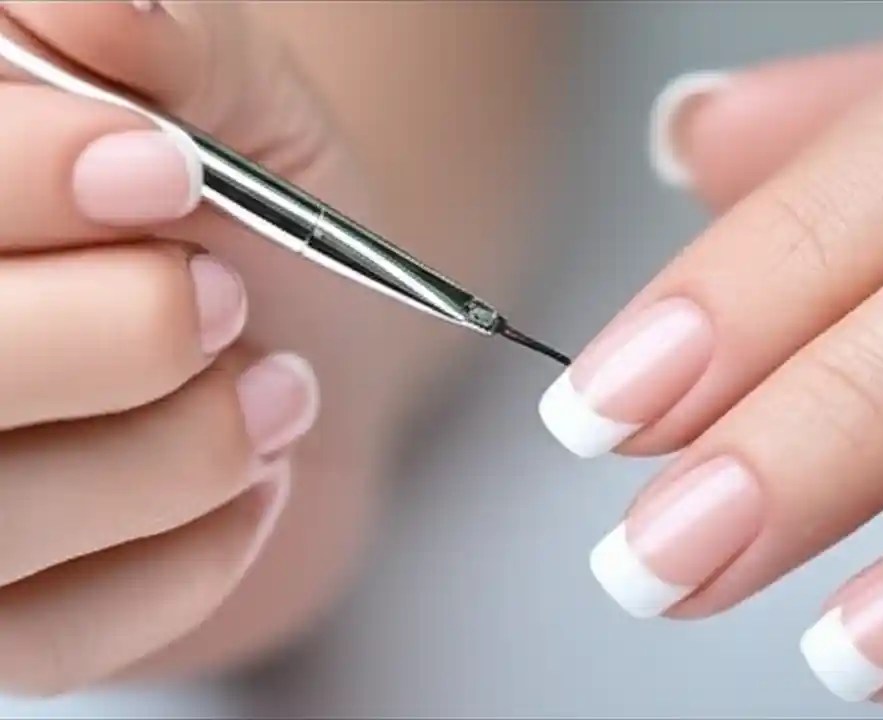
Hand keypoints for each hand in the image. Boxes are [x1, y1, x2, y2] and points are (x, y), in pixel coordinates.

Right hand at [0, 2, 352, 692]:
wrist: (310, 351)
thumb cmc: (258, 220)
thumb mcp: (237, 98)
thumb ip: (175, 43)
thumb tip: (102, 1)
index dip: (16, 181)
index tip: (164, 172)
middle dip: (104, 334)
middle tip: (221, 299)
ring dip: (170, 453)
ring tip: (271, 393)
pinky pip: (53, 638)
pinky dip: (192, 556)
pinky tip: (249, 485)